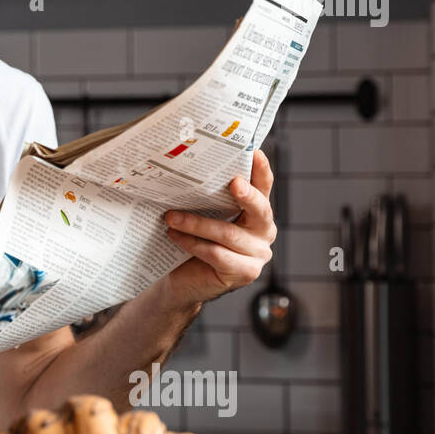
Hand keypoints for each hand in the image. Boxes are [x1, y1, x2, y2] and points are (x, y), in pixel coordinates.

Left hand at [158, 148, 276, 308]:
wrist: (183, 280)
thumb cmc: (194, 241)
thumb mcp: (204, 215)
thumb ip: (208, 198)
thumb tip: (188, 169)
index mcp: (257, 213)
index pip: (264, 187)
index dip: (262, 171)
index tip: (256, 153)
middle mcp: (263, 232)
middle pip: (259, 211)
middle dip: (247, 195)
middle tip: (233, 183)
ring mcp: (257, 255)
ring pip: (228, 234)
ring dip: (197, 224)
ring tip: (171, 217)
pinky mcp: (244, 273)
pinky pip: (217, 254)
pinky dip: (193, 243)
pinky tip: (175, 236)